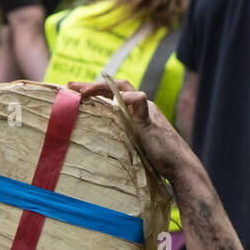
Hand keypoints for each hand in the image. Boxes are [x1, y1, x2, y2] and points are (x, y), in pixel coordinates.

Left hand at [68, 77, 190, 182]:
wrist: (179, 165)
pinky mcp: (150, 120)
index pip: (113, 93)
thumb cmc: (157, 161)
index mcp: (136, 111)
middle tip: (69, 86)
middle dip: (91, 84)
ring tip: (82, 92)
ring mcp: (146, 111)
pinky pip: (139, 101)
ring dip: (101, 86)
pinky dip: (127, 99)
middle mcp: (141, 106)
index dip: (94, 90)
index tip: (74, 92)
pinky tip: (110, 103)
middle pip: (114, 86)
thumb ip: (118, 139)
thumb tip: (96, 146)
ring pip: (124, 88)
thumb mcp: (131, 146)